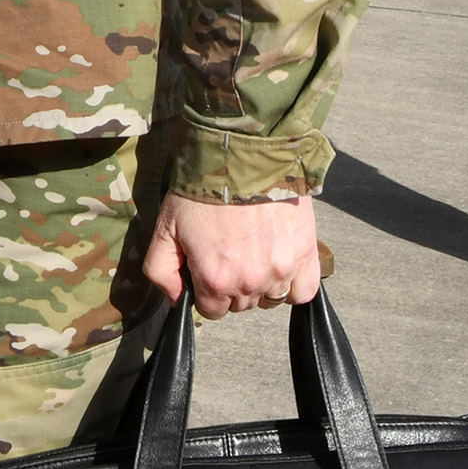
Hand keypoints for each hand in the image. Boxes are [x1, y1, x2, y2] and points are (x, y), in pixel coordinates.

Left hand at [142, 192, 321, 318]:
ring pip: (269, 297)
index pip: (211, 311)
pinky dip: (291, 285)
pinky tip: (277, 265)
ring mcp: (281, 270)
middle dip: (230, 285)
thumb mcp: (165, 228)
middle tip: (226, 250)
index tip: (205, 267)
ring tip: (251, 250)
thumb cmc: (201, 191)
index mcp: (215, 280)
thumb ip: (162, 271)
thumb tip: (176, 298)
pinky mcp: (305, 255)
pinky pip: (303, 292)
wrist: (241, 157)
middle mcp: (250, 282)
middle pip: (241, 304)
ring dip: (259, 282)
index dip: (205, 290)